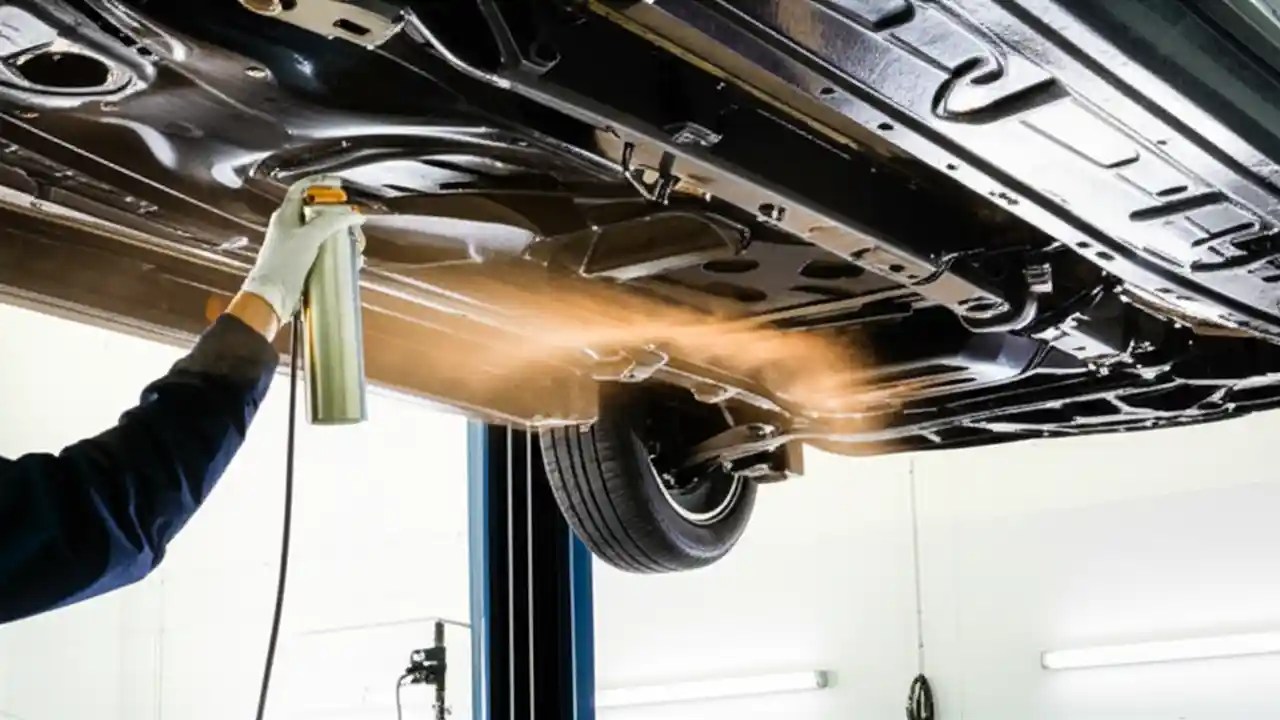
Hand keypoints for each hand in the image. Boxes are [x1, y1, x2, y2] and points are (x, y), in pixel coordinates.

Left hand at [239, 176, 366, 323]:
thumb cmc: (284, 263)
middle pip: (321, 213)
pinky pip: (327, 253)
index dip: (320, 184)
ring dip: (344, 239)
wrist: (272, 297)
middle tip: (356, 226)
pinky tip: (352, 262)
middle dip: (341, 218)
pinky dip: (341, 255)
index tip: (340, 186)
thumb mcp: (309, 237)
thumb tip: (355, 216)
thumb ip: (331, 223)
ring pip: (327, 235)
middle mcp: (292, 228)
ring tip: (357, 248)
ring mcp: (299, 246)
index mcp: (286, 215)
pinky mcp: (306, 264)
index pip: (302, 190)